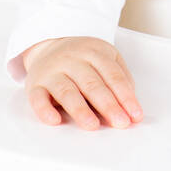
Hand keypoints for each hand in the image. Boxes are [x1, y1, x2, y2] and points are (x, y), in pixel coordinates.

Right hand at [21, 36, 142, 129]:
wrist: (48, 46)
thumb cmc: (83, 58)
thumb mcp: (106, 57)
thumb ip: (120, 77)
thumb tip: (129, 104)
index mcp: (94, 52)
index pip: (113, 76)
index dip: (125, 96)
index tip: (135, 115)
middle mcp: (72, 60)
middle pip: (92, 84)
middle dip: (108, 105)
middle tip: (120, 122)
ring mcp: (52, 72)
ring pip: (66, 91)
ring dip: (80, 109)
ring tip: (92, 125)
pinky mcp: (35, 85)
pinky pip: (38, 98)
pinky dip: (45, 110)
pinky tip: (55, 121)